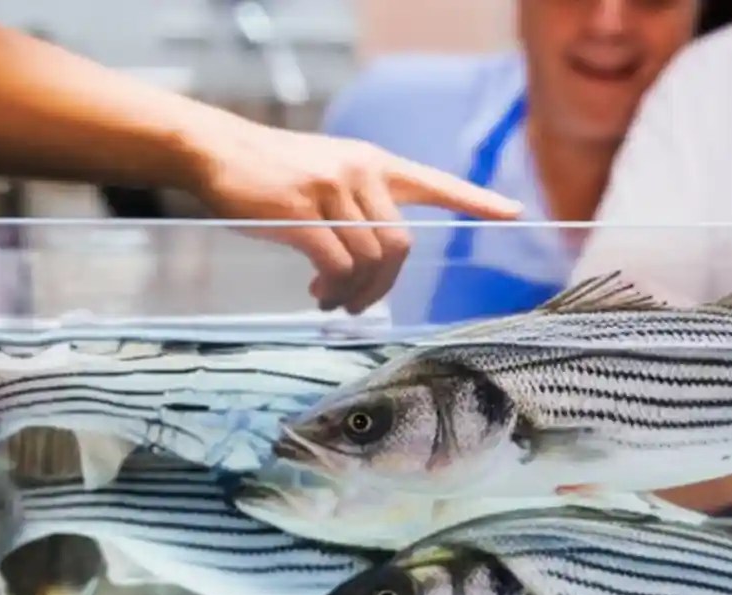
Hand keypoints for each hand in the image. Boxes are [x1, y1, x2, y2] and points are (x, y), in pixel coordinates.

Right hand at [187, 119, 523, 313]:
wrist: (217, 151)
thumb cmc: (273, 172)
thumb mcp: (328, 172)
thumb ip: (359, 205)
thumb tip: (374, 265)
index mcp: (373, 162)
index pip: (436, 182)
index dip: (475, 201)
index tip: (513, 213)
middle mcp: (360, 171)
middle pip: (399, 246)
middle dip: (383, 286)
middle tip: (359, 305)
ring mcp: (331, 191)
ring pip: (370, 261)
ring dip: (355, 294)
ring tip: (333, 301)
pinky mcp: (301, 213)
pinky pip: (337, 266)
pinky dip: (334, 290)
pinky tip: (320, 295)